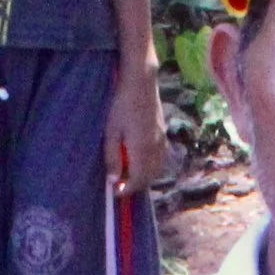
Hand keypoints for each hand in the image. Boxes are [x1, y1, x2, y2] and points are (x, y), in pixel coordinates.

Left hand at [105, 64, 168, 194]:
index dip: (127, 189)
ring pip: (157, 170)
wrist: (141, 82)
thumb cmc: (121, 104)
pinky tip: (141, 161)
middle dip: (136, 185)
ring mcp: (162, 142)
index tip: (116, 192)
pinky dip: (152, 167)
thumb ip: (112, 157)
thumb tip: (113, 181)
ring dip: (144, 177)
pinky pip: (160, 159)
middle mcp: (155, 150)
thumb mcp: (111, 131)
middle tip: (121, 185)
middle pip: (149, 178)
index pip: (137, 180)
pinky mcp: (163, 134)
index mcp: (142, 150)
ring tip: (130, 174)